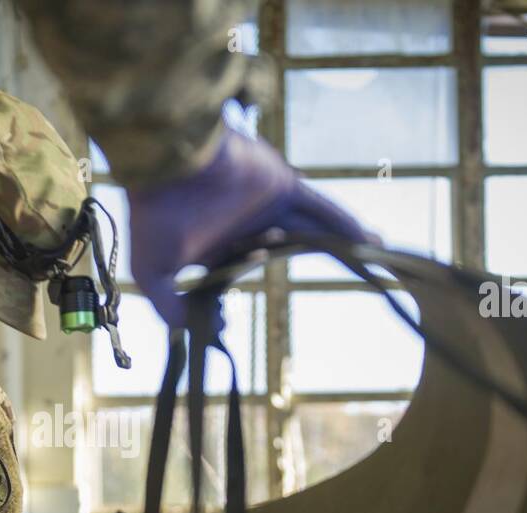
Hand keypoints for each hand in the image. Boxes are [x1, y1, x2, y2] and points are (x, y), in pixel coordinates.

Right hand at [129, 129, 377, 327]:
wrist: (168, 163)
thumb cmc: (155, 213)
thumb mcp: (152, 271)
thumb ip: (168, 305)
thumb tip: (189, 335)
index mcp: (214, 245)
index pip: (234, 276)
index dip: (227, 306)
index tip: (224, 328)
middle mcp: (245, 225)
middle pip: (285, 249)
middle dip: (309, 262)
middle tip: (332, 282)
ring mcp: (268, 206)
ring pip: (311, 229)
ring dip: (342, 243)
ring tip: (374, 258)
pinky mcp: (284, 187)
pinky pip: (322, 208)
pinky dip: (345, 223)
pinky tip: (369, 242)